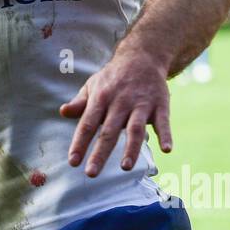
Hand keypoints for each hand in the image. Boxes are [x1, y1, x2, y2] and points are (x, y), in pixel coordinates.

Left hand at [60, 51, 171, 176]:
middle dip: (100, 153)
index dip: (80, 143)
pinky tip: (167, 149)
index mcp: (101, 98)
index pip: (88, 123)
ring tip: (125, 167)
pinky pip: (163, 121)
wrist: (143, 56)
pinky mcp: (161, 104)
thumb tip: (63, 112)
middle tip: (91, 173)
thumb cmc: (113, 76)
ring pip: (135, 129)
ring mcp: (141, 103)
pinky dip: (166, 135)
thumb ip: (80, 102)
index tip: (73, 162)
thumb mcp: (93, 85)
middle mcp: (120, 102)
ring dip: (131, 148)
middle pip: (109, 131)